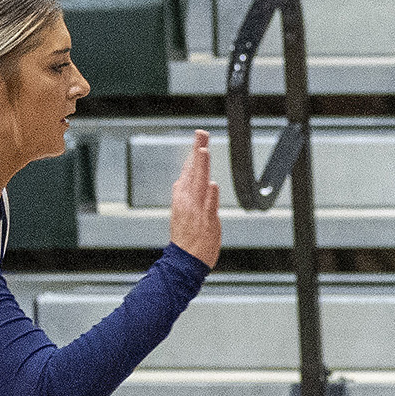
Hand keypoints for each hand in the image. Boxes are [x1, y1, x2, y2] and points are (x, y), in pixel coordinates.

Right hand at [168, 129, 221, 267]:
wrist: (185, 261)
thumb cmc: (186, 238)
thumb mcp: (181, 211)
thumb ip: (184, 194)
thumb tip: (183, 180)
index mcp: (182, 197)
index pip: (188, 171)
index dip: (193, 154)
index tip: (199, 140)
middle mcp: (188, 201)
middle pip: (193, 171)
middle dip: (197, 151)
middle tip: (201, 134)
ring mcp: (197, 210)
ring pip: (200, 183)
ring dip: (201, 167)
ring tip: (203, 151)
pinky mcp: (207, 221)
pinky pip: (210, 205)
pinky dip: (211, 195)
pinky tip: (213, 184)